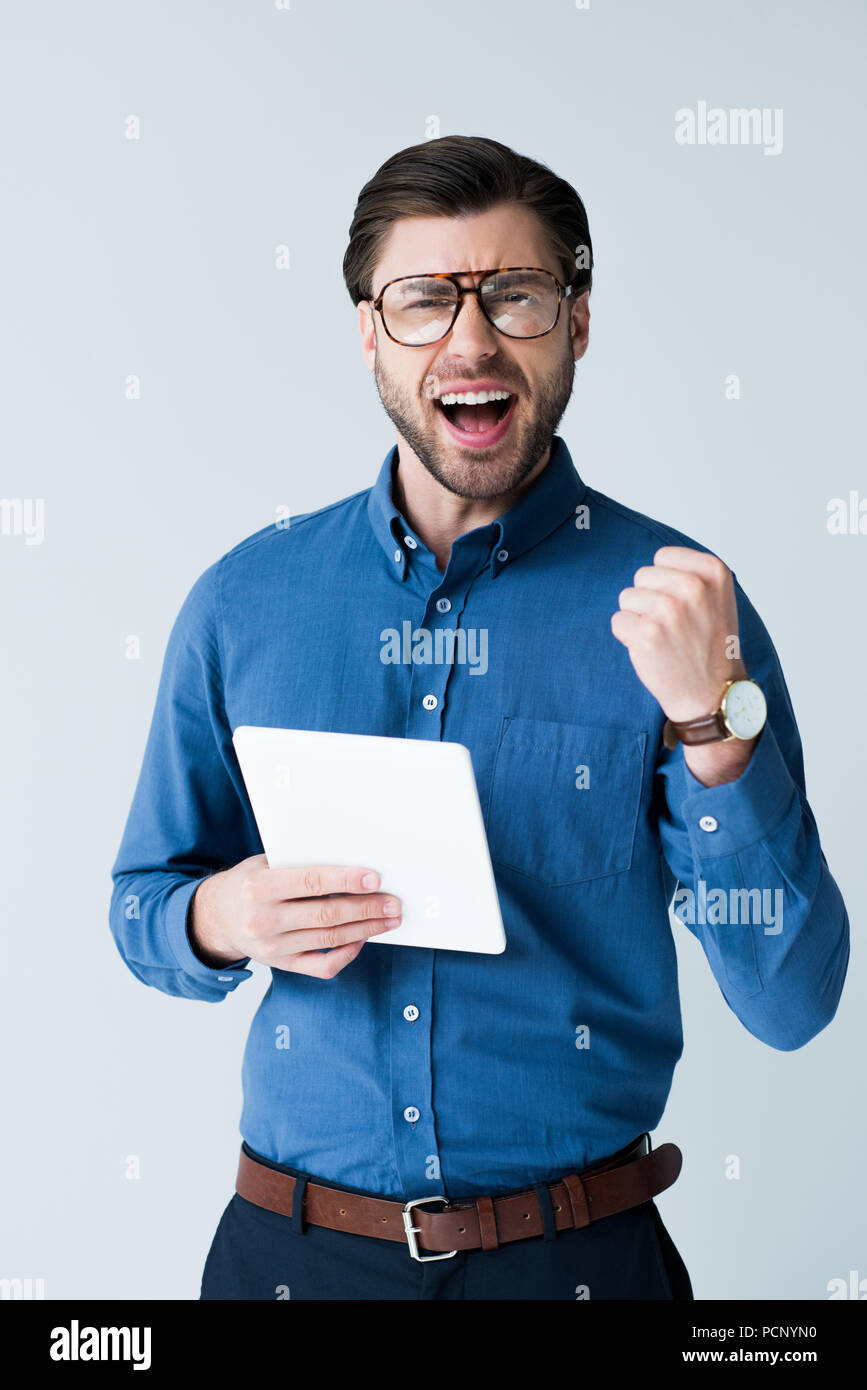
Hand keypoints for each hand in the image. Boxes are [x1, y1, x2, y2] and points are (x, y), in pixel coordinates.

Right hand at [189, 856, 400, 977]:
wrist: (216, 918)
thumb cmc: (248, 883)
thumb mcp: (263, 864)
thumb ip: (298, 862)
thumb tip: (349, 859)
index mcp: (259, 888)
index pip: (311, 883)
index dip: (346, 881)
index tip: (375, 879)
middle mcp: (264, 920)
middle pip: (326, 914)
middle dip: (366, 908)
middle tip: (393, 903)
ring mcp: (273, 947)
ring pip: (329, 939)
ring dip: (365, 929)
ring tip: (388, 920)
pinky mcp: (281, 965)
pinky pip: (322, 966)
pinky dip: (347, 954)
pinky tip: (363, 940)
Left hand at [610, 546, 745, 721]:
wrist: (712, 694)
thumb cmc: (710, 646)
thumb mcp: (717, 598)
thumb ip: (690, 573)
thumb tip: (654, 561)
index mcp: (713, 572)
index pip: (663, 557)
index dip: (665, 582)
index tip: (685, 605)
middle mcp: (693, 587)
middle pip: (642, 576)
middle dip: (649, 599)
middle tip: (673, 626)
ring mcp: (669, 610)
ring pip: (627, 598)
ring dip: (638, 619)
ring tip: (664, 638)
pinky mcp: (647, 634)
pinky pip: (618, 621)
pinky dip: (629, 637)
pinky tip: (653, 650)